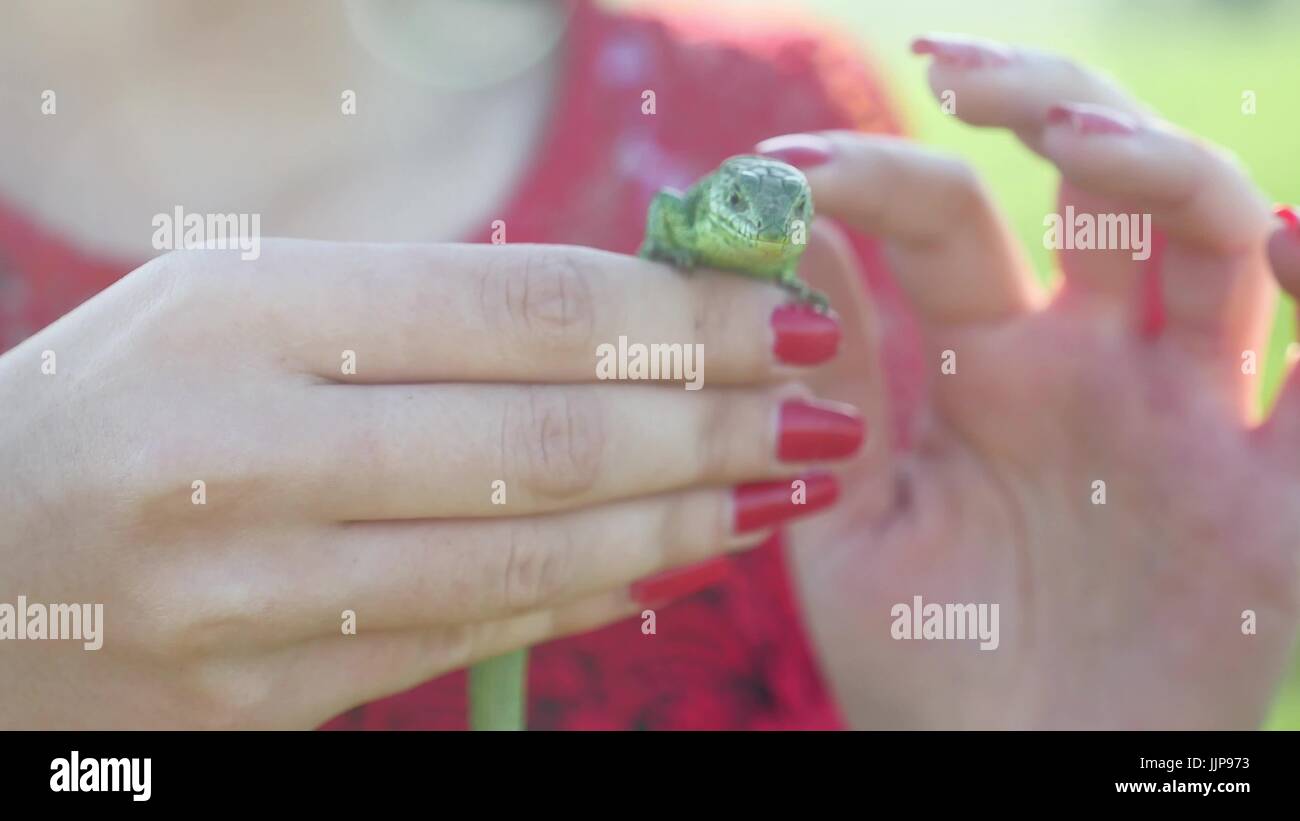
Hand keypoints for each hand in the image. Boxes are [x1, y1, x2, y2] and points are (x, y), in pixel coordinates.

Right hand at [0, 239, 860, 727]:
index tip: (786, 314)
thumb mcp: (240, 301)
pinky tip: (671, 558)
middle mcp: (242, 455)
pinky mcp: (260, 701)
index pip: (525, 310)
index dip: (683, 316)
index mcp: (243, 315)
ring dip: (684, 520)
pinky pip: (471, 636)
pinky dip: (592, 591)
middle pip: (551, 441)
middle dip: (717, 424)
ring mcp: (246, 599)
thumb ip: (423, 308)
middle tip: (820, 409)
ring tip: (776, 487)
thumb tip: (634, 323)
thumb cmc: (125, 396)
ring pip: (529, 555)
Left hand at [761, 36, 1298, 728]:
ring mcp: (1189, 414)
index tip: (781, 164)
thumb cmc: (921, 669)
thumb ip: (839, 383)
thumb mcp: (852, 518)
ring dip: (1158, 164)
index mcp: (988, 365)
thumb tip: (785, 236)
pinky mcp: (1273, 492)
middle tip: (956, 69)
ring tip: (1072, 131)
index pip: (945, 217)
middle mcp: (1095, 364)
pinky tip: (1289, 240)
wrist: (1009, 781)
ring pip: (1210, 236)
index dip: (872, 172)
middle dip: (1039, 100)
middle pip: (1097, 182)